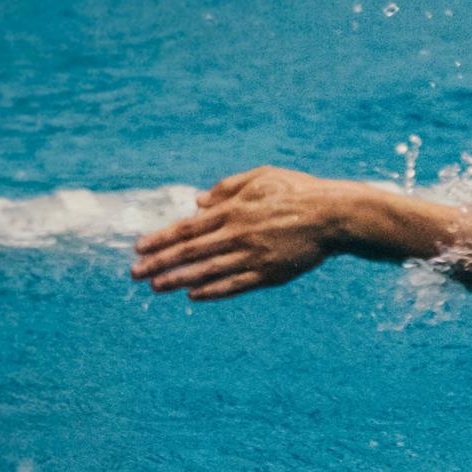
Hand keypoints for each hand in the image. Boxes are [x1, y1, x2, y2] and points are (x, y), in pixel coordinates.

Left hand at [131, 165, 355, 301]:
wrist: (336, 216)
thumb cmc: (299, 191)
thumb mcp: (262, 177)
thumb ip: (227, 187)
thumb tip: (198, 203)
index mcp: (234, 210)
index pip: (188, 228)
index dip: (160, 238)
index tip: (138, 247)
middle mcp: (239, 234)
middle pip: (190, 251)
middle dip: (159, 262)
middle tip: (135, 273)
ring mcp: (254, 256)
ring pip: (208, 271)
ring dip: (179, 279)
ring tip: (156, 287)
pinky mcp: (271, 273)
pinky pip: (236, 285)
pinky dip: (213, 291)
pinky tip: (193, 295)